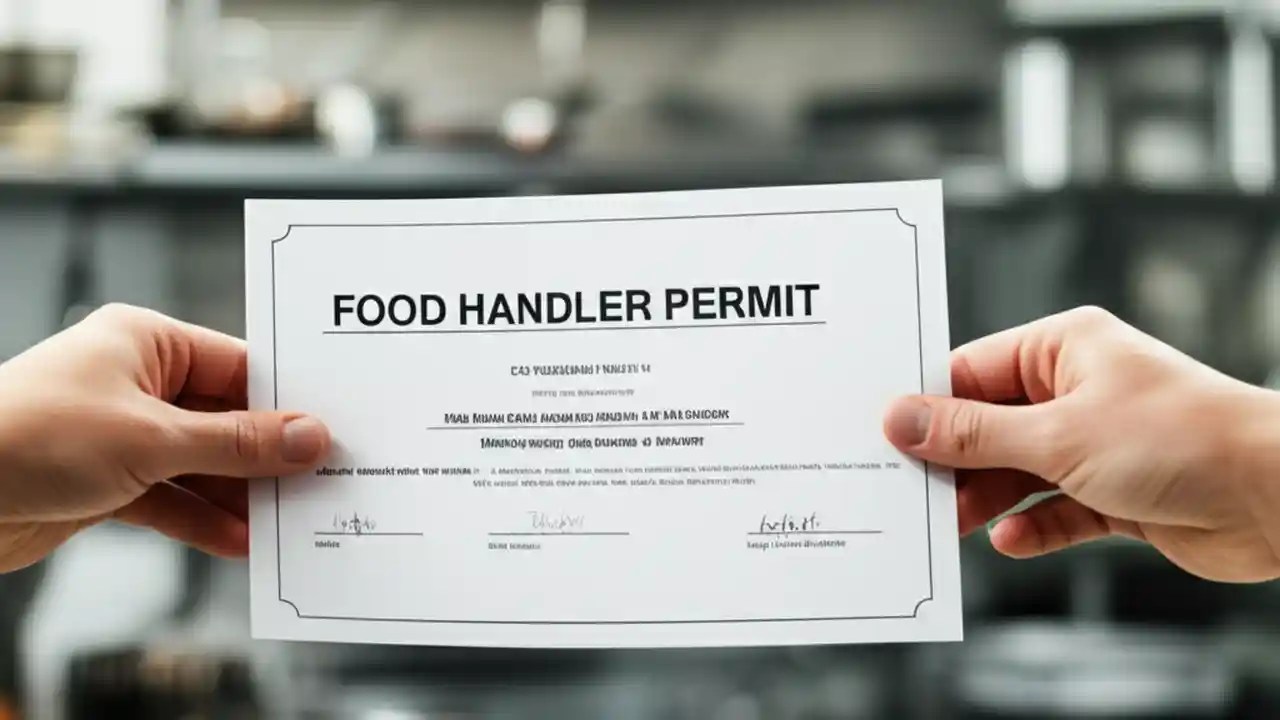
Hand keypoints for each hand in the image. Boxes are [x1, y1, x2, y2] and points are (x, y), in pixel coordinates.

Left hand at [0, 304, 329, 571]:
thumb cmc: (28, 436)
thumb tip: (309, 437)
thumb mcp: (152, 439)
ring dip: (240, 496)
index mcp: (147, 342)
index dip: (288, 403)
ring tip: (289, 522)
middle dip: (268, 457)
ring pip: (203, 464)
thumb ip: (238, 443)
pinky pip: (172, 499)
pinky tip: (240, 543)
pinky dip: (202, 520)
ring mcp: (123, 434)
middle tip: (319, 484)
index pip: (240, 367)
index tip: (332, 433)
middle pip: (226, 419)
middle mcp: (137, 382)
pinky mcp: (108, 481)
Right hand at [884, 306, 1279, 582]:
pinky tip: (1012, 540)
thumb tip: (903, 419)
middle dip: (954, 461)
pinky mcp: (1114, 493)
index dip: (926, 406)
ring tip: (952, 524)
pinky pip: (1054, 509)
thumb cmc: (1184, 439)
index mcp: (1062, 350)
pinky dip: (1032, 526)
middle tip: (911, 491)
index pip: (971, 372)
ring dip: (986, 499)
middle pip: (988, 425)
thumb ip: (973, 433)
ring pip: (1016, 471)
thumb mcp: (1058, 436)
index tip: (884, 437)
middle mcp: (1076, 391)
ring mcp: (1096, 443)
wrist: (1278, 498)